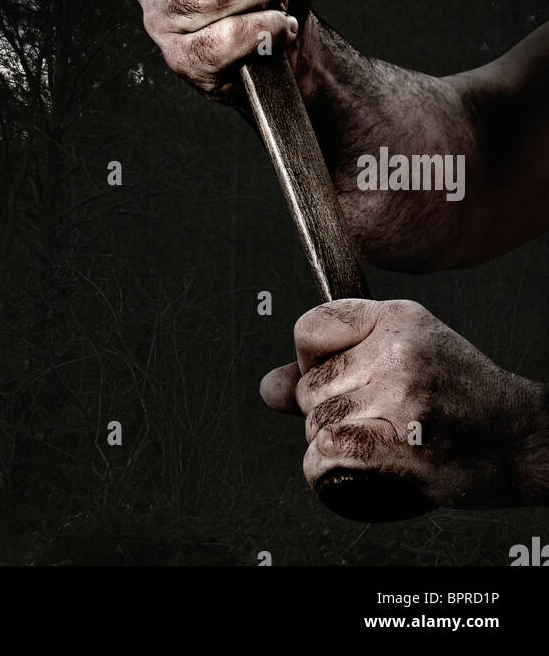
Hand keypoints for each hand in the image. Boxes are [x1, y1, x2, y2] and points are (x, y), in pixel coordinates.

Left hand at [261, 298, 548, 508]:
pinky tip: (362, 467)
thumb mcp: (402, 357)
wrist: (521, 439)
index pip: (310, 328)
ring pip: (316, 425)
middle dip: (328, 412)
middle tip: (375, 420)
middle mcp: (397, 350)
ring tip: (379, 443)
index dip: (311, 360)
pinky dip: (329, 472)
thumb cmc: (459, 399)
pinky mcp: (404, 444)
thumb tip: (268, 388)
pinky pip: (325, 457)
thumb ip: (331, 367)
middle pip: (310, 387)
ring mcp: (402, 395)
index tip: (337, 377)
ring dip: (333, 446)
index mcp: (397, 317)